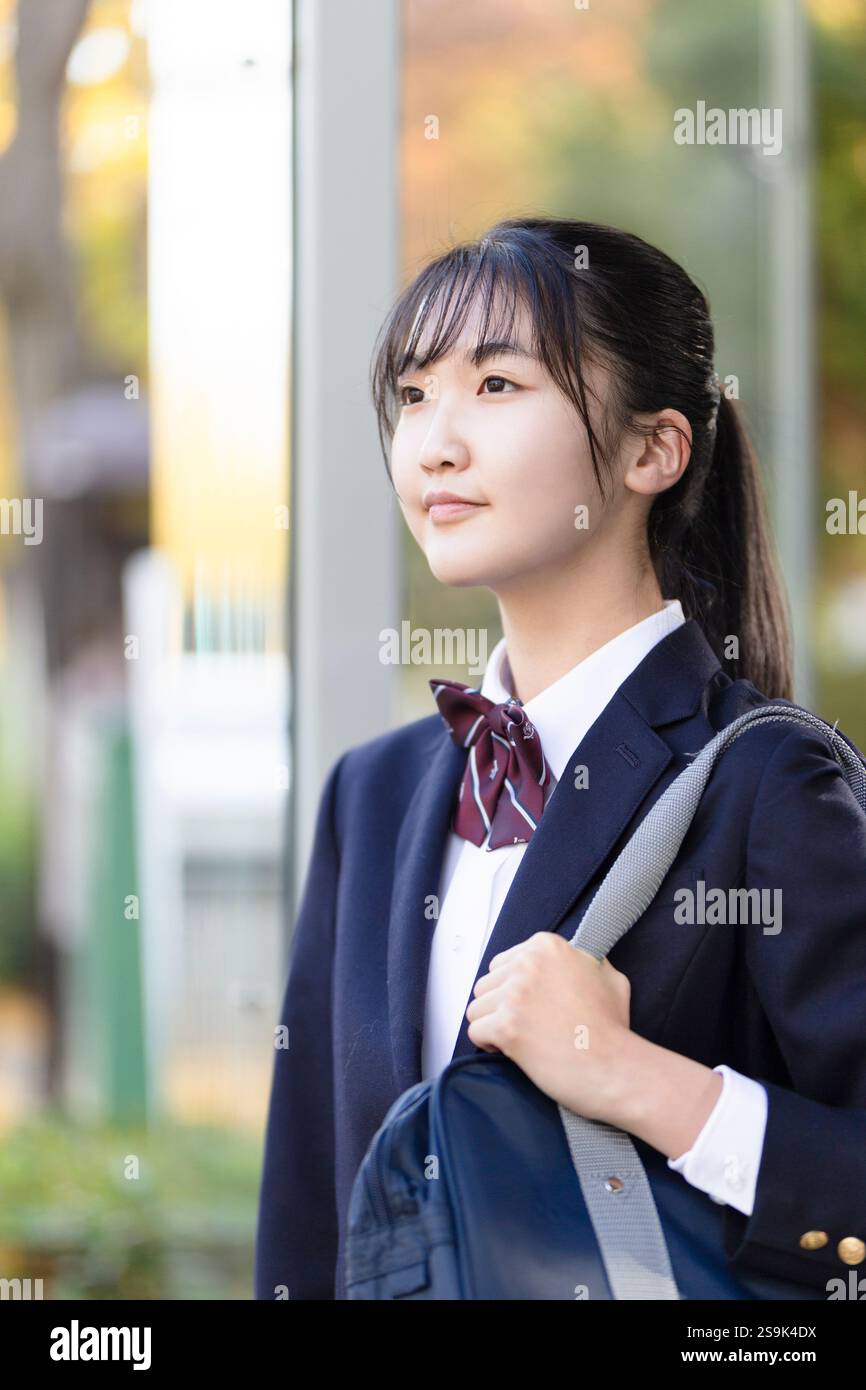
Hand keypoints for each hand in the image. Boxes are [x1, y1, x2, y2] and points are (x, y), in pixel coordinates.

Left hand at [465, 931, 633, 1122]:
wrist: (616, 1068)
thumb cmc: (612, 1029)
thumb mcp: (606, 975)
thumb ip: (580, 958)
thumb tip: (571, 955)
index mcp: (547, 946)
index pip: (502, 964)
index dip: (514, 989)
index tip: (535, 1005)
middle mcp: (528, 964)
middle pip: (486, 985)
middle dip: (501, 1008)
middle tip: (530, 1026)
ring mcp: (516, 994)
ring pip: (476, 1008)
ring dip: (493, 1026)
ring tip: (523, 1039)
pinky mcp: (507, 1026)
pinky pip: (475, 1032)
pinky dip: (490, 1045)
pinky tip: (515, 1051)